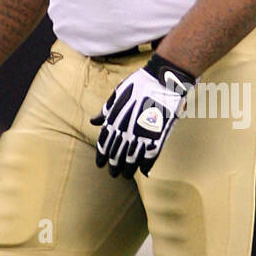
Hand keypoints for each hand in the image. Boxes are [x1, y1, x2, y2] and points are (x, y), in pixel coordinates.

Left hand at [90, 54, 194, 178]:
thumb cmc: (140, 84)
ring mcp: (142, 134)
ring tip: (125, 175)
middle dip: (113, 166)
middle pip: (117, 154)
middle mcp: (126, 130)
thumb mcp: (117, 94)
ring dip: (127, 169)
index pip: (104, 143)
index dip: (101, 156)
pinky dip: (146, 166)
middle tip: (113, 174)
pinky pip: (150, 157)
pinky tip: (143, 172)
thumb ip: (105, 111)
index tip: (100, 164)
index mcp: (115, 120)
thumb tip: (93, 121)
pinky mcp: (158, 136)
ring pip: (132, 159)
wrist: (163, 80)